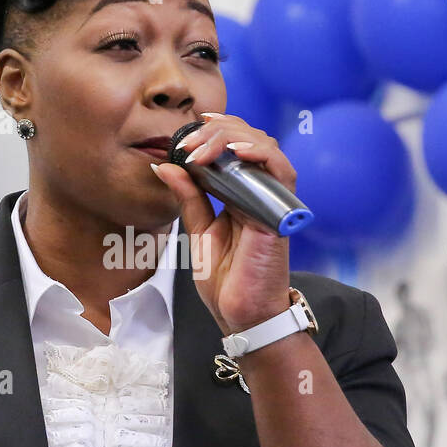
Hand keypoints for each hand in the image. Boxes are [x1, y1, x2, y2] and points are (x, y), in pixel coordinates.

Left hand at [150, 112, 295, 334]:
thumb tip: (166, 165)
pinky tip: (235, 150)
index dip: (213, 131)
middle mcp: (258, 191)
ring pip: (264, 146)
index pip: (233, 146)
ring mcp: (271, 200)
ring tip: (202, 148)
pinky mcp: (280, 212)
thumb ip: (188, 197)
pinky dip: (260, 153)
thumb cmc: (225, 280)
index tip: (185, 133)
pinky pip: (280, 171)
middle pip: (247, 139)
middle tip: (188, 143)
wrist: (241, 315)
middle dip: (215, 131)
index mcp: (240, 194)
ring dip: (231, 137)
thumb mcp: (198, 231)